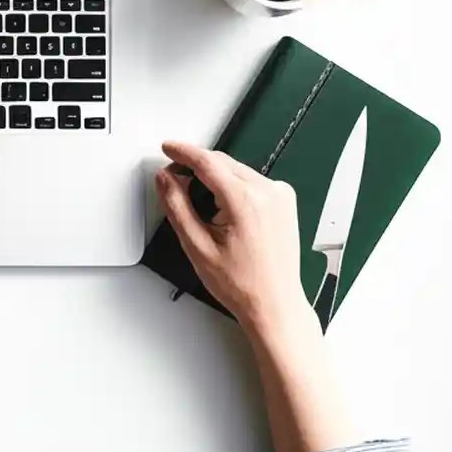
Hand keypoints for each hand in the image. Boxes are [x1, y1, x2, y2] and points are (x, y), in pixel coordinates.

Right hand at [154, 141, 307, 333]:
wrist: (274, 303)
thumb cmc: (242, 284)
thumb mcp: (197, 246)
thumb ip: (177, 206)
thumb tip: (166, 179)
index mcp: (245, 201)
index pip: (207, 162)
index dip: (183, 152)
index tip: (168, 148)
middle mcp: (268, 192)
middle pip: (222, 163)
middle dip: (197, 165)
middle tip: (175, 179)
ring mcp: (280, 195)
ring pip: (236, 170)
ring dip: (215, 177)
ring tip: (202, 206)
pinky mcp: (285, 200)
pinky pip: (252, 181)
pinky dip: (234, 186)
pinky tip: (225, 210)